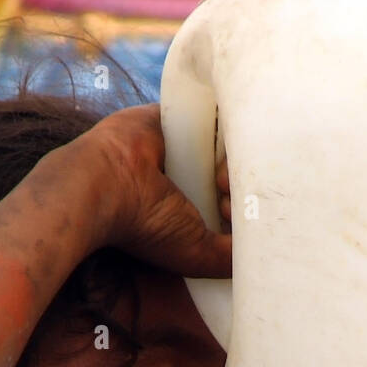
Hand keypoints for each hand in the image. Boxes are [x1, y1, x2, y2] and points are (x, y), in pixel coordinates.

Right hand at [70, 103, 232, 277]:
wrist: (106, 186)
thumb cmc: (147, 227)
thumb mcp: (200, 256)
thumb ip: (232, 256)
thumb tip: (260, 250)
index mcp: (193, 207)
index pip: (237, 200)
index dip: (246, 208)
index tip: (230, 217)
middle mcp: (191, 176)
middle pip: (239, 171)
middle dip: (243, 185)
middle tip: (227, 200)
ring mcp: (186, 145)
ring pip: (231, 144)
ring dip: (234, 163)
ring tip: (218, 182)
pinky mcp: (178, 115)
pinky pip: (215, 111)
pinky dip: (224, 124)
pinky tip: (217, 146)